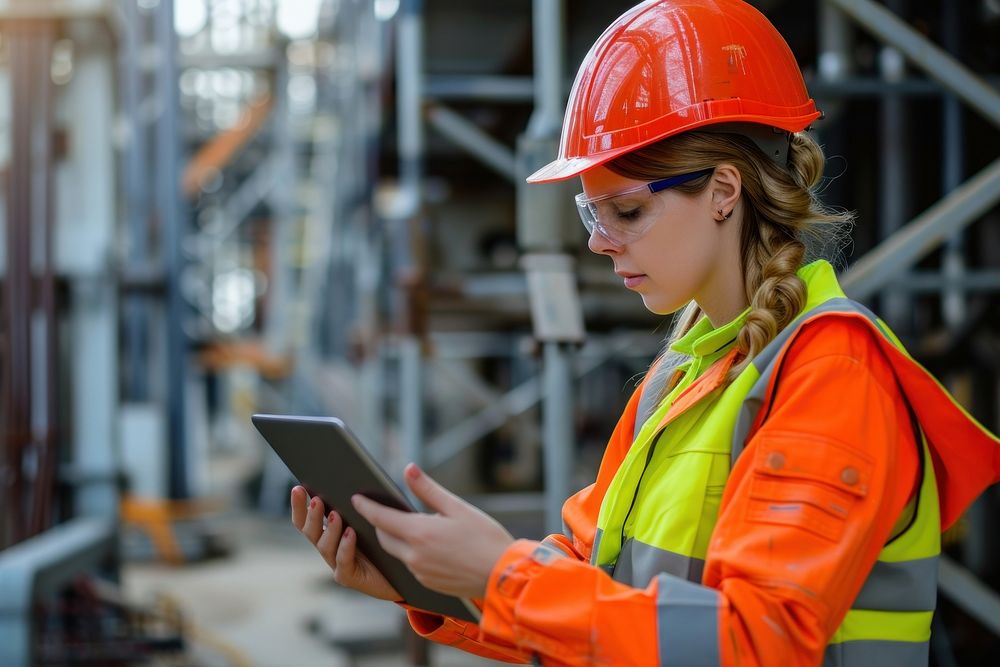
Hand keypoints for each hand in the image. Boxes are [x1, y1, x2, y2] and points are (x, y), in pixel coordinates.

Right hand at [290, 485, 400, 601]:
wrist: (401, 570)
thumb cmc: (386, 539)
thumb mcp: (371, 517)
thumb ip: (360, 503)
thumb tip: (353, 482)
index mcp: (330, 530)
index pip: (306, 518)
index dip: (299, 504)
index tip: (297, 488)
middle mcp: (329, 547)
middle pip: (310, 531)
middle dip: (310, 515)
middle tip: (316, 500)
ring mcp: (336, 563)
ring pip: (324, 546)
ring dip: (329, 529)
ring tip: (335, 514)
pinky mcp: (348, 576)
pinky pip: (343, 561)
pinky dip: (345, 546)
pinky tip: (350, 533)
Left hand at [352, 463, 514, 598]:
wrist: (503, 576)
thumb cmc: (485, 538)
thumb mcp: (458, 508)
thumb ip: (428, 489)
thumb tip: (408, 469)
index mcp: (420, 533)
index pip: (382, 518)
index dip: (366, 507)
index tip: (355, 498)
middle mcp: (414, 555)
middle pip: (385, 537)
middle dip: (379, 523)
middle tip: (379, 509)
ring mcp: (419, 572)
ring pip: (397, 552)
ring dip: (396, 538)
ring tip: (404, 525)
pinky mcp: (427, 583)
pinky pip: (410, 565)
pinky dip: (410, 553)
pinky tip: (425, 545)